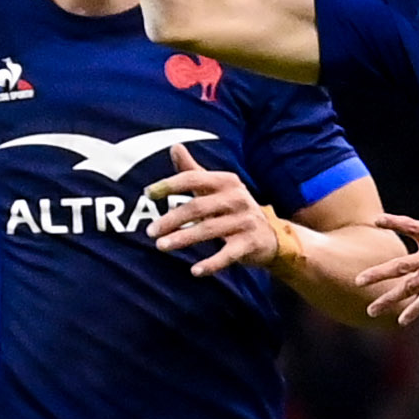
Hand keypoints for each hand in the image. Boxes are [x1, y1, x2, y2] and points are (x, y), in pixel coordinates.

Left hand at [150, 164, 277, 276]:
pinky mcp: (251, 243)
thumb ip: (193, 171)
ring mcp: (245, 221)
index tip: (148, 193)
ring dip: (184, 238)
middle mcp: (237, 198)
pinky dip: (212, 264)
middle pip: (198, 206)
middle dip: (172, 219)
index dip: (169, 185)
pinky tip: (195, 271)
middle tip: (150, 231)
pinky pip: (228, 254)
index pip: (193, 178)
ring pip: (209, 230)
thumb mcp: (215, 188)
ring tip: (162, 246)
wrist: (271, 235)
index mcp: (226, 181)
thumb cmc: (233, 209)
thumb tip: (174, 146)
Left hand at [357, 153, 418, 323]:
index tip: (376, 221)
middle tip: (359, 280)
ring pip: (413, 288)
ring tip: (372, 308)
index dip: (392, 222)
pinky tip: (402, 321)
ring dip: (392, 298)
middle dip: (379, 273)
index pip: (409, 225)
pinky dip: (417, 310)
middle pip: (403, 266)